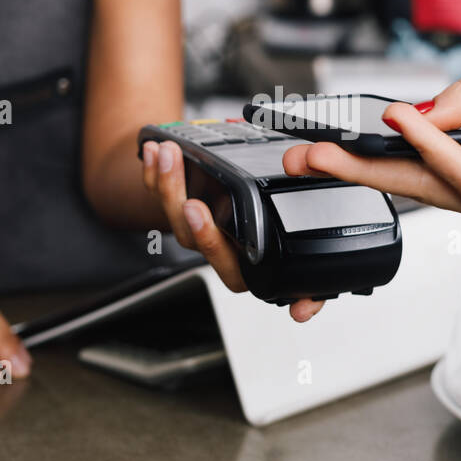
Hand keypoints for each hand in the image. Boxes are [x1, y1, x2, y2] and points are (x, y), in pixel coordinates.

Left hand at [140, 139, 323, 321]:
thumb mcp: (302, 262)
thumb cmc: (283, 231)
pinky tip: (151, 149)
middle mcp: (216, 250)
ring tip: (168, 153)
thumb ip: (309, 292)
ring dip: (167, 181)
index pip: (221, 260)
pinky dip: (153, 172)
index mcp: (243, 265)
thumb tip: (305, 311)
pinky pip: (158, 194)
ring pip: (172, 213)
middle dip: (181, 203)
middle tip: (185, 188)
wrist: (256, 206)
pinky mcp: (179, 209)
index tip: (197, 210)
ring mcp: (196, 230)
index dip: (210, 239)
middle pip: (189, 235)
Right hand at [282, 61, 460, 238]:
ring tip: (322, 153)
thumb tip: (414, 113)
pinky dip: (428, 151)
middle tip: (300, 156)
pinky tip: (405, 126)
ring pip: (414, 183)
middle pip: (401, 167)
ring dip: (366, 166)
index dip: (379, 130)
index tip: (337, 123)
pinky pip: (455, 179)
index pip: (418, 134)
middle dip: (348, 163)